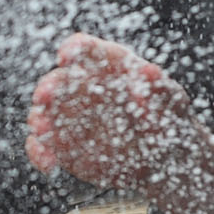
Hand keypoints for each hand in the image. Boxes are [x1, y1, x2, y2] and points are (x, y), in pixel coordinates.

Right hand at [26, 34, 203, 189]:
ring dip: (39, 120)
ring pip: (44, 113)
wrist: (166, 158)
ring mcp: (70, 117)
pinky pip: (43, 146)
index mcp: (109, 67)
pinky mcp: (64, 145)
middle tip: (45, 96)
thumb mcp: (173, 102)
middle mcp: (83, 88)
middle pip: (57, 80)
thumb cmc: (170, 120)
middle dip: (48, 87)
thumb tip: (148, 72)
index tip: (67, 56)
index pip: (86, 49)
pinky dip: (40, 153)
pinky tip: (50, 164)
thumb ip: (161, 88)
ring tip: (44, 131)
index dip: (74, 49)